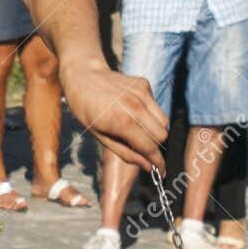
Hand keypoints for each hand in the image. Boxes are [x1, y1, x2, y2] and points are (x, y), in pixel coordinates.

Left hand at [61, 57, 167, 172]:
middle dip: (155, 146)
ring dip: (155, 130)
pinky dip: (150, 114)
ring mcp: (142, 93)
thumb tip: (147, 166)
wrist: (83, 76)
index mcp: (123, 122)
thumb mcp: (100, 136)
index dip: (158, 163)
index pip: (151, 148)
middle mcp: (136, 107)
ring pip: (164, 121)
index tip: (161, 172)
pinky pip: (156, 107)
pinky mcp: (144, 84)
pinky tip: (133, 111)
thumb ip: (126, 153)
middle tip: (143, 149)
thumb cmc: (86, 110)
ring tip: (137, 130)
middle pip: (162, 136)